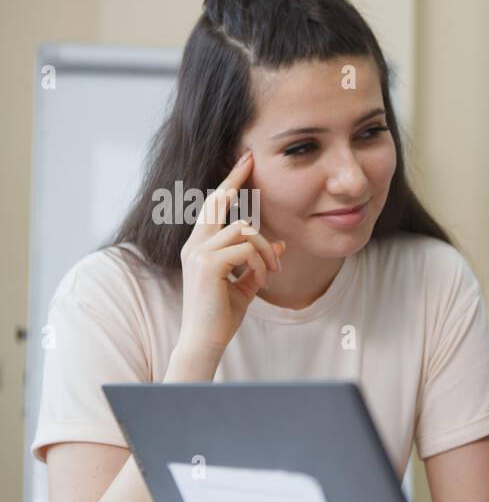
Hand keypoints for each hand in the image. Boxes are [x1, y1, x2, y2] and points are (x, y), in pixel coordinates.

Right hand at [176, 151, 283, 361]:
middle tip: (252, 160)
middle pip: (218, 201)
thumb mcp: (245, 283)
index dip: (229, 182)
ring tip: (271, 271)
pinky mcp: (208, 264)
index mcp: (200, 245)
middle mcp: (195, 244)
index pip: (214, 206)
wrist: (205, 340)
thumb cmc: (221, 314)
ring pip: (245, 230)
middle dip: (236, 179)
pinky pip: (247, 248)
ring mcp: (198, 252)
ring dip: (266, 250)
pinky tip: (262, 280)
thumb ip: (258, 262)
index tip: (244, 161)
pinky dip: (262, 263)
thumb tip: (280, 242)